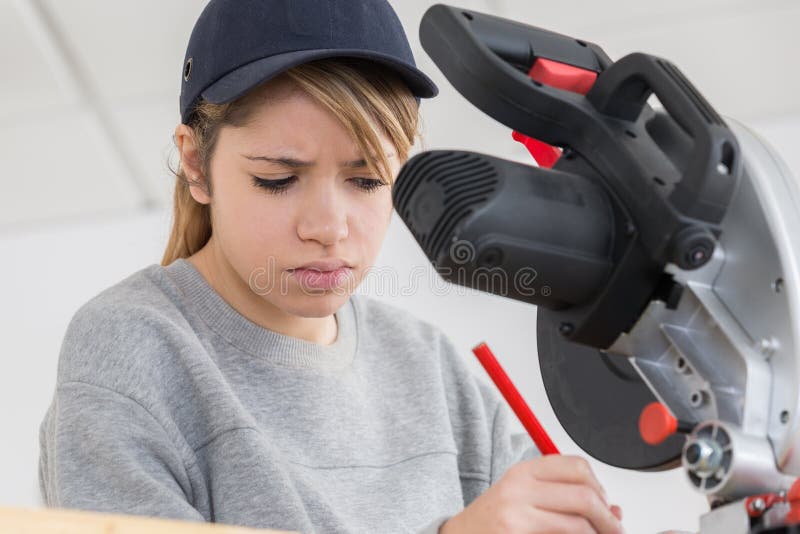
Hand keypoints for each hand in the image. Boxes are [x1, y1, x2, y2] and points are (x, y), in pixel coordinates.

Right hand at [439, 455, 623, 533]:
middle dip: (608, 520)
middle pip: (584, 497)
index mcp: (524, 471)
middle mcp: (520, 489)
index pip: (578, 468)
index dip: (600, 488)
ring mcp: (517, 517)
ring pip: (578, 525)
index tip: (605, 505)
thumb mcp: (524, 497)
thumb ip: (564, 498)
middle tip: (614, 531)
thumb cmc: (494, 520)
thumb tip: (615, 512)